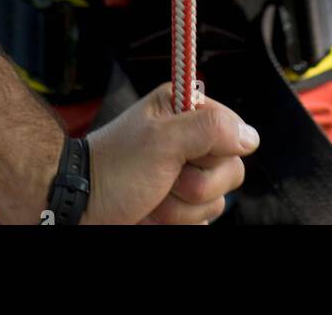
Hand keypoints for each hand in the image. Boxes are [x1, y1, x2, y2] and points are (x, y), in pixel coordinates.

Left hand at [82, 83, 258, 224]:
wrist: (80, 207)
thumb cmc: (115, 169)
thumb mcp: (163, 141)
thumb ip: (210, 130)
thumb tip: (251, 135)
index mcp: (184, 109)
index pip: (234, 131)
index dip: (215, 151)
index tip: (186, 154)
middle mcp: (188, 139)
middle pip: (230, 170)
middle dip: (195, 185)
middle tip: (163, 179)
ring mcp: (183, 174)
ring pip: (216, 201)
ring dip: (181, 209)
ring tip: (151, 198)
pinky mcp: (178, 204)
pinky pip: (202, 220)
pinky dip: (178, 222)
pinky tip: (153, 213)